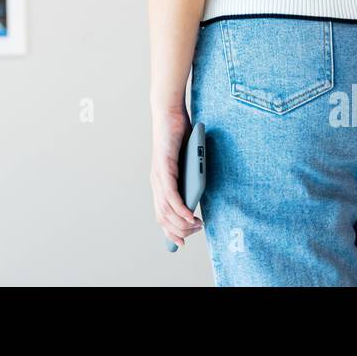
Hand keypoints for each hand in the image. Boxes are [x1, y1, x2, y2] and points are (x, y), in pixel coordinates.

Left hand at [150, 105, 202, 246]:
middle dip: (179, 231)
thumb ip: (191, 179)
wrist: (170, 113)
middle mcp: (156, 182)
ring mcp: (158, 175)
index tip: (181, 242)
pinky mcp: (164, 167)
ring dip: (182, 223)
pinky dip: (180, 209)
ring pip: (167, 210)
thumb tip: (199, 196)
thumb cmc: (181, 136)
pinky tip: (190, 216)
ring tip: (197, 226)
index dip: (169, 231)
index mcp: (160, 183)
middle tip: (196, 232)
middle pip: (163, 217)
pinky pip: (170, 195)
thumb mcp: (188, 163)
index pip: (161, 214)